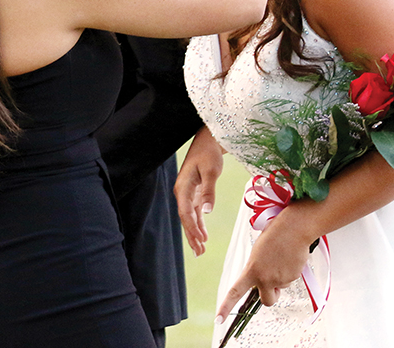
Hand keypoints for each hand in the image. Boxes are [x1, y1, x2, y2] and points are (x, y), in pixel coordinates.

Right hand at [174, 127, 223, 255]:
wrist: (208, 141)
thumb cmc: (209, 153)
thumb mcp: (212, 170)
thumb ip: (209, 191)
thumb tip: (207, 211)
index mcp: (183, 186)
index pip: (185, 211)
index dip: (192, 226)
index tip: (200, 239)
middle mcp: (182, 192)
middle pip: (185, 218)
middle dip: (191, 235)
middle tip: (199, 252)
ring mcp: (188, 194)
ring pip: (189, 218)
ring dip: (195, 233)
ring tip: (200, 250)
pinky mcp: (195, 194)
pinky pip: (195, 213)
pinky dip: (198, 224)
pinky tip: (203, 236)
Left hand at [216, 207, 313, 319]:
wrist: (294, 227)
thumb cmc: (274, 235)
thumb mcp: (258, 252)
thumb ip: (257, 268)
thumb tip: (263, 280)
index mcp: (252, 269)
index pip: (235, 292)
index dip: (226, 307)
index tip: (218, 320)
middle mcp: (265, 278)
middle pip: (267, 301)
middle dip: (270, 295)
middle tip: (273, 282)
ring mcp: (280, 279)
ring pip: (280, 288)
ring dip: (281, 278)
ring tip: (282, 258)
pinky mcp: (293, 277)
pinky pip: (290, 279)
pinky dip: (290, 271)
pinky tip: (290, 257)